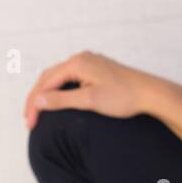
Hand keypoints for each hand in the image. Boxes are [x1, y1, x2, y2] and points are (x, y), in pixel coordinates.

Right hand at [24, 51, 171, 128]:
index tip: (30, 124)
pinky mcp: (97, 69)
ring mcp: (90, 62)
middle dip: (37, 99)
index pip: (46, 83)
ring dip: (47, 94)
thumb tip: (37, 100)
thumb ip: (62, 100)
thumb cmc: (124, 98)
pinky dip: (60, 91)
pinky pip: (71, 78)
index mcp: (77, 63)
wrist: (151, 94)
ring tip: (38, 113)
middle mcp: (81, 58)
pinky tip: (58, 102)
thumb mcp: (90, 100)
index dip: (34, 104)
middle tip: (30, 121)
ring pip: (60, 78)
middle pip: (49, 78)